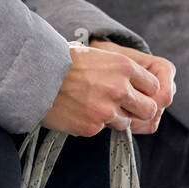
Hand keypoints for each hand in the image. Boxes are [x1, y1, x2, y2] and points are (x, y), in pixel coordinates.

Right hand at [40, 42, 162, 136]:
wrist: (35, 75)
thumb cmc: (63, 62)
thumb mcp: (97, 55)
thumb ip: (119, 70)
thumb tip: (137, 85)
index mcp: (123, 66)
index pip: (153, 87)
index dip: (145, 92)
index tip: (136, 94)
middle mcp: (120, 89)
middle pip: (149, 109)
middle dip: (139, 110)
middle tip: (124, 108)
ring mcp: (107, 110)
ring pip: (126, 123)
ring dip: (114, 118)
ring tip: (94, 106)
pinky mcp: (93, 127)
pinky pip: (103, 130)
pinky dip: (93, 124)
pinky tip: (79, 112)